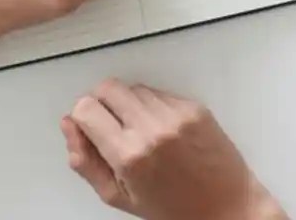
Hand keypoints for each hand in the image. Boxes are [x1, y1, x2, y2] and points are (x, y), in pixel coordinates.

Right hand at [61, 80, 287, 219]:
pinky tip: (160, 129)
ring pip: (134, 88)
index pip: (86, 109)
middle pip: (108, 88)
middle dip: (101, 103)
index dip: (82, 117)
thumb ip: (86, 161)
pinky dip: (153, 106)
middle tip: (111, 127)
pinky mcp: (194, 108)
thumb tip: (69, 126)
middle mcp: (152, 128)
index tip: (89, 128)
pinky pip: (160, 93)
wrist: (225, 204)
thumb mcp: (118, 196)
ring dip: (128, 104)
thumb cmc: (171, 208)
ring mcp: (176, 115)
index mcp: (128, 155)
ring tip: (139, 132)